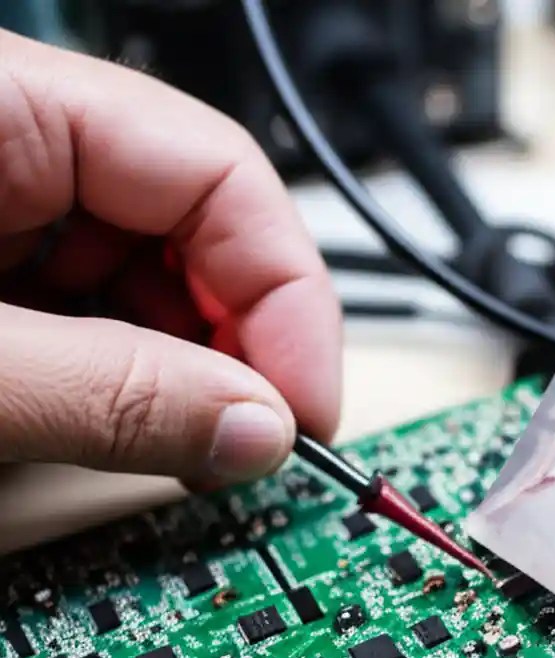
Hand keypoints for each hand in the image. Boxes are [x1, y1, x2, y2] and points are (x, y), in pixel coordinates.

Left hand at [0, 31, 340, 487]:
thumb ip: (103, 393)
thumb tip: (254, 431)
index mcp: (1, 103)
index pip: (216, 170)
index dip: (287, 294)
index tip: (307, 405)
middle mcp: (6, 139)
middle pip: (190, 223)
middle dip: (241, 338)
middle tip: (260, 437)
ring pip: (143, 272)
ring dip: (188, 364)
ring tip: (200, 441)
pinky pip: (81, 304)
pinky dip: (120, 370)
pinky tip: (134, 419)